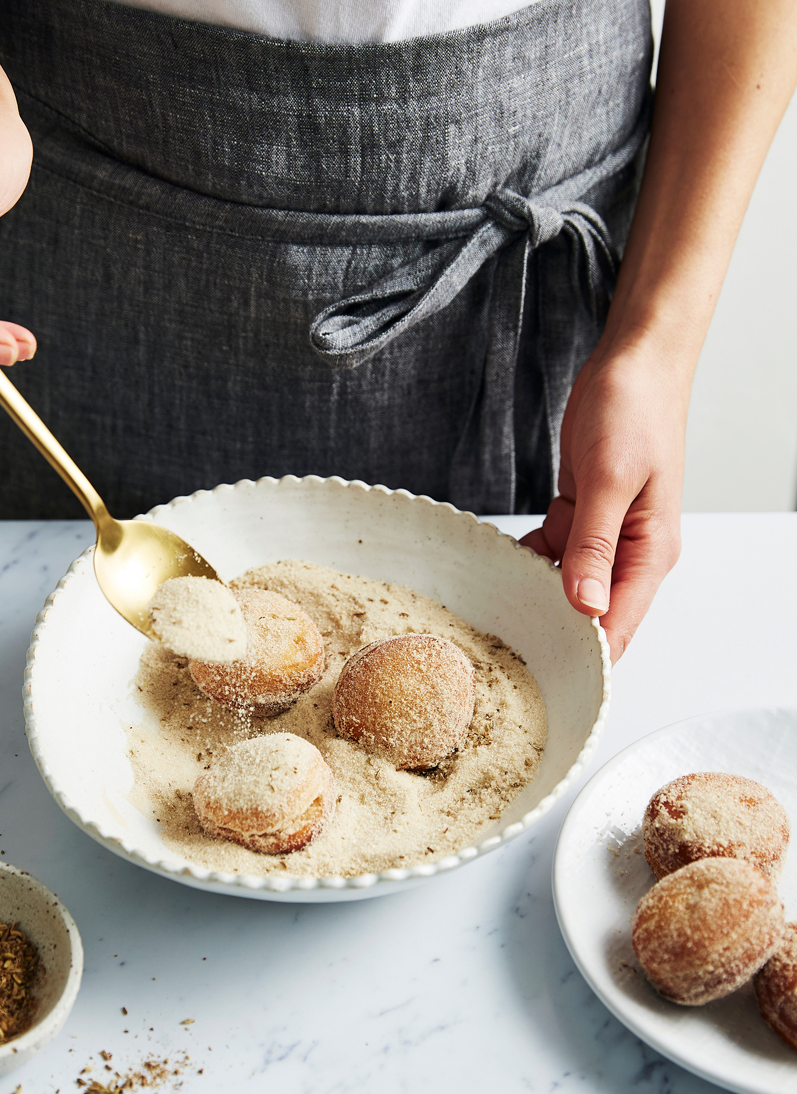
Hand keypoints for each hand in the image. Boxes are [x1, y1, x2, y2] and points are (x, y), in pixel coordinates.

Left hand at [519, 339, 687, 662]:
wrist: (631, 363)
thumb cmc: (634, 411)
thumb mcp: (609, 480)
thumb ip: (594, 545)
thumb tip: (586, 606)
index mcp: (650, 553)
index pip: (618, 626)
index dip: (585, 659)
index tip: (544, 682)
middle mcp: (630, 553)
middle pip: (591, 616)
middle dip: (552, 635)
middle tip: (503, 658)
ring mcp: (605, 536)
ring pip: (566, 587)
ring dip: (534, 598)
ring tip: (490, 619)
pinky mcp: (581, 517)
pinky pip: (551, 554)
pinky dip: (527, 561)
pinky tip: (497, 566)